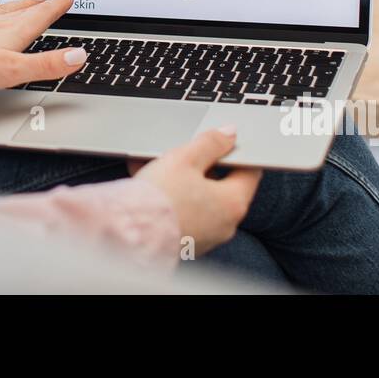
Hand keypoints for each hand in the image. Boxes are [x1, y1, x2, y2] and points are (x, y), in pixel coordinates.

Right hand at [128, 128, 262, 255]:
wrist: (129, 234)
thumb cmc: (160, 198)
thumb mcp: (186, 158)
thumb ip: (211, 143)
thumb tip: (229, 134)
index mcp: (233, 202)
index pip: (250, 170)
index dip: (236, 151)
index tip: (221, 141)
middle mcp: (225, 224)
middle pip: (221, 185)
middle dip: (201, 165)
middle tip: (182, 151)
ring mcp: (205, 236)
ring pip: (199, 199)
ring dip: (183, 180)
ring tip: (156, 164)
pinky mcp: (184, 243)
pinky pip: (183, 213)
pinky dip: (172, 198)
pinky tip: (149, 181)